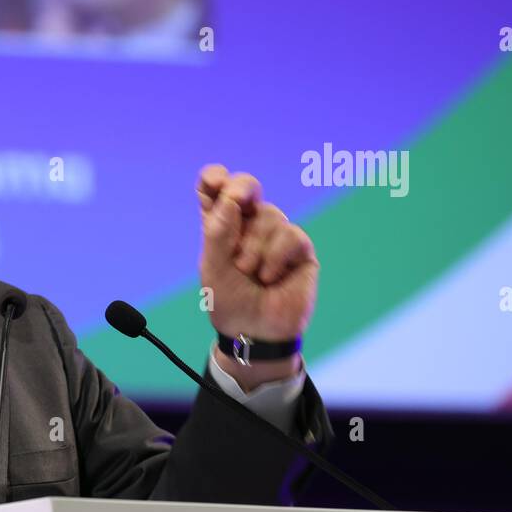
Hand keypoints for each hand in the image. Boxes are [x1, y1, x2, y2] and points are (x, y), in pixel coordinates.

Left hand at [197, 162, 318, 347]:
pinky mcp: (298, 248)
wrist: (255, 332)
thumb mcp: (213, 267)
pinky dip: (275, 257)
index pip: (215, 191)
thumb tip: (231, 197)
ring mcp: (275, 234)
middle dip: (240, 188)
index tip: (214, 181)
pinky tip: (270, 278)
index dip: (214, 179)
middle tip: (235, 199)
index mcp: (220, 225)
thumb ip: (218, 232)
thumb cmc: (230, 301)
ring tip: (250, 274)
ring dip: (254, 247)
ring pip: (268, 215)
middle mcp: (248, 225)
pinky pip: (289, 235)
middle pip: (246, 187)